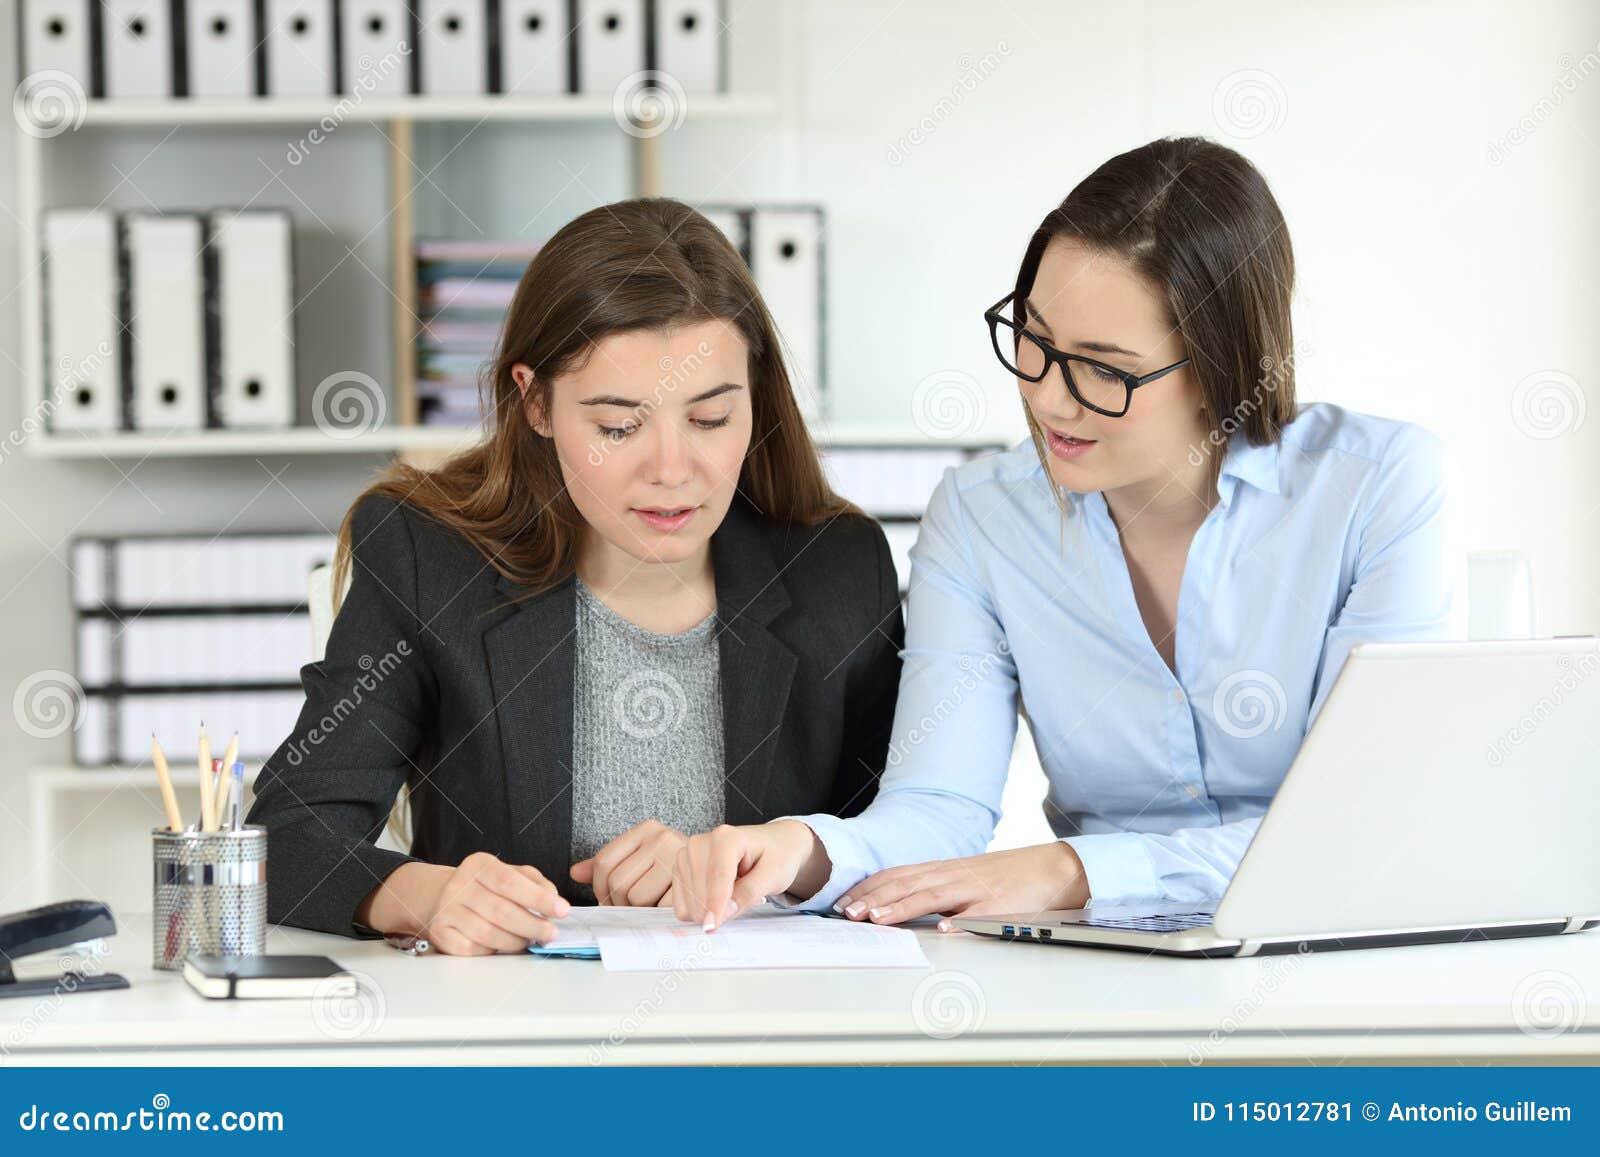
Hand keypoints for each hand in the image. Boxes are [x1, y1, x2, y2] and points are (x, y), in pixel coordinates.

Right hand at [365, 852, 570, 955]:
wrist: (446, 897)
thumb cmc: (487, 887)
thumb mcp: (512, 874)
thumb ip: (536, 883)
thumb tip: (554, 901)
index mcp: (478, 865)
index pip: (509, 882)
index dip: (538, 898)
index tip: (561, 910)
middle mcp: (458, 885)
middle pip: (501, 911)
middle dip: (532, 925)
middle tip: (550, 933)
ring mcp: (446, 911)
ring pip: (488, 934)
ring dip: (516, 942)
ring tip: (529, 940)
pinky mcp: (440, 934)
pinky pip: (473, 950)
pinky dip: (493, 951)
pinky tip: (504, 946)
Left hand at [570, 820, 687, 905]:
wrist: (719, 869)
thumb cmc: (673, 868)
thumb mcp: (640, 857)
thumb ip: (608, 864)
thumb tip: (576, 872)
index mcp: (647, 829)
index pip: (604, 863)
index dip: (600, 888)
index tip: (610, 898)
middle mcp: (663, 838)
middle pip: (618, 883)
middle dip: (619, 903)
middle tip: (632, 907)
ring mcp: (678, 858)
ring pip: (636, 898)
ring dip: (639, 911)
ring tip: (651, 906)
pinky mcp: (691, 882)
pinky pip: (660, 909)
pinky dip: (658, 916)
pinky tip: (664, 910)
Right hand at [671, 820, 826, 929]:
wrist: (773, 845)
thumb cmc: (775, 856)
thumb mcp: (773, 875)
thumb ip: (748, 893)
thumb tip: (721, 914)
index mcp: (726, 837)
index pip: (717, 876)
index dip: (715, 904)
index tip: (712, 926)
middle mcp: (700, 843)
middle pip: (699, 891)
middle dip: (717, 907)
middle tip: (745, 897)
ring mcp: (687, 856)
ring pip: (688, 901)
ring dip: (709, 909)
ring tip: (732, 893)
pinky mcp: (681, 870)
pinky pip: (682, 904)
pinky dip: (698, 909)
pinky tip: (716, 898)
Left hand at [837, 842, 1089, 930]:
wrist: (1050, 869)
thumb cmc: (1003, 877)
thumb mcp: (961, 878)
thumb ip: (932, 888)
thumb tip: (894, 904)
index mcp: (942, 871)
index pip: (896, 876)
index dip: (868, 888)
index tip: (843, 902)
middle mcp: (953, 876)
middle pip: (906, 884)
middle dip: (874, 899)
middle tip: (848, 913)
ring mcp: (975, 890)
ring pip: (933, 897)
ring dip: (903, 907)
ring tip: (879, 919)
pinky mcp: (998, 906)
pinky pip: (977, 914)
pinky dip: (959, 921)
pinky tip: (943, 930)